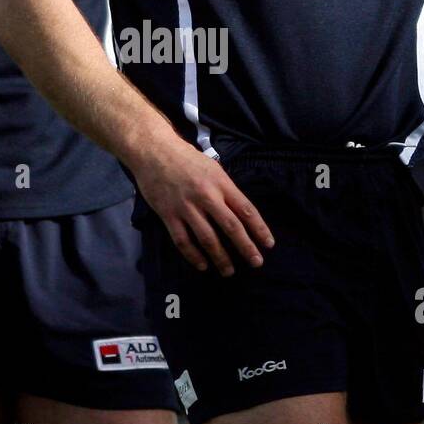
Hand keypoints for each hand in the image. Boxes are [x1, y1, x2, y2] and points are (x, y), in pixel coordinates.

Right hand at [131, 137, 273, 275]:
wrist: (154, 152)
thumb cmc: (187, 159)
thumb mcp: (213, 169)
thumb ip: (226, 190)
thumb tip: (241, 213)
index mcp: (221, 183)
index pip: (246, 210)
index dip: (259, 229)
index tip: (268, 244)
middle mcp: (206, 196)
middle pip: (231, 226)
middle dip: (246, 247)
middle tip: (256, 263)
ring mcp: (186, 207)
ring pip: (208, 238)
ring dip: (220, 257)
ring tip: (229, 271)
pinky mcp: (168, 215)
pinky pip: (183, 240)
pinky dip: (193, 256)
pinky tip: (202, 265)